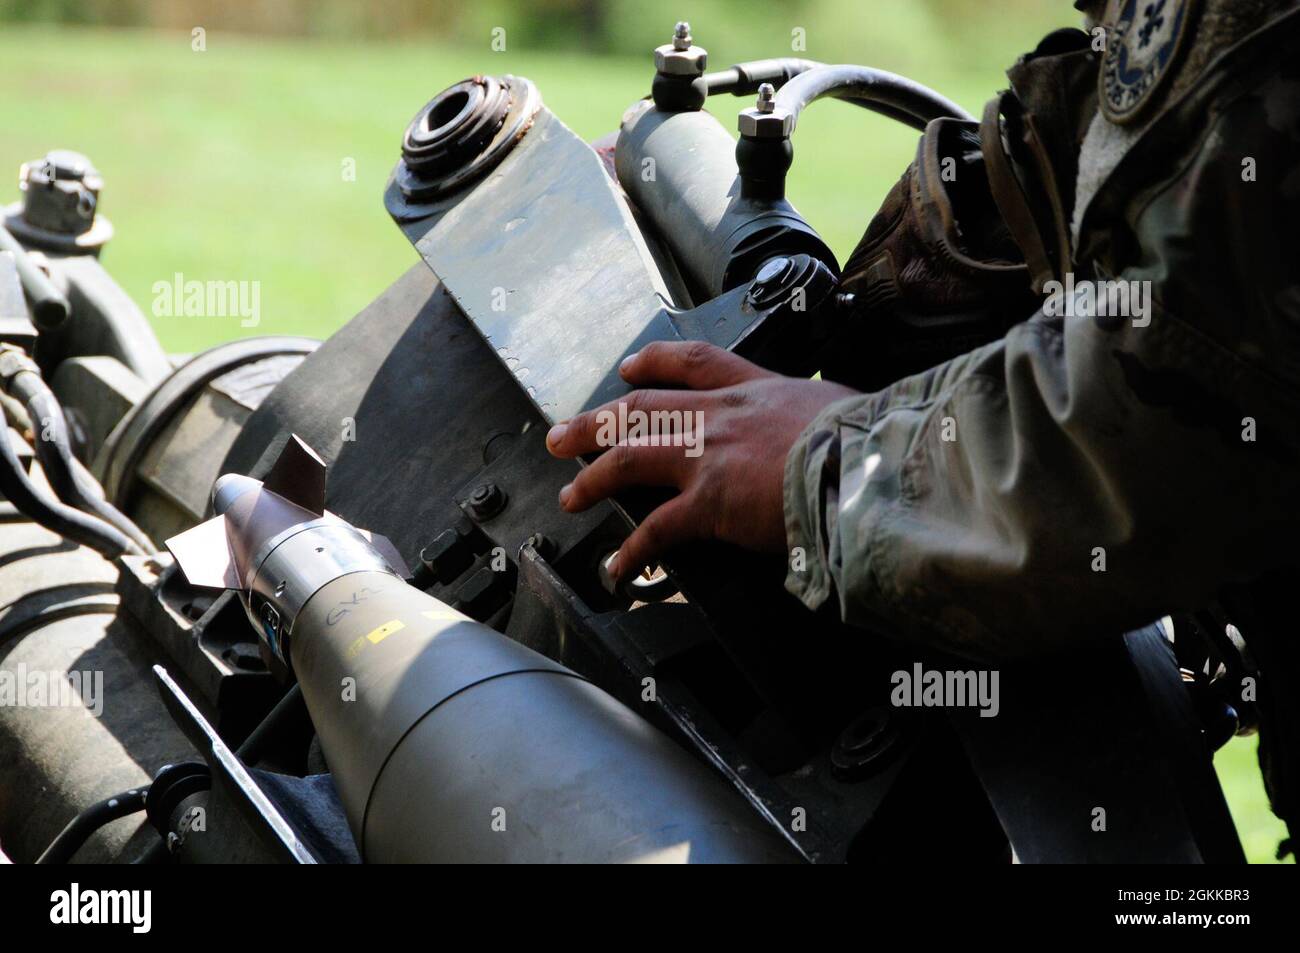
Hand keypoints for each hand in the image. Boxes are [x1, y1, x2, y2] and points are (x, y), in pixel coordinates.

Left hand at [545, 341, 857, 584]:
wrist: (866, 465)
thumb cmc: (868, 441)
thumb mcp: (837, 407)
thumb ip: (814, 417)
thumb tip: (828, 431)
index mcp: (754, 389)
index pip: (693, 363)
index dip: (654, 363)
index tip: (629, 369)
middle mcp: (720, 416)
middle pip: (640, 409)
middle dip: (595, 422)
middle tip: (563, 435)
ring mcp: (708, 458)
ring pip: (629, 459)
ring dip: (592, 478)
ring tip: (570, 496)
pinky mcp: (708, 504)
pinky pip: (655, 530)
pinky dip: (631, 552)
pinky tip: (617, 568)